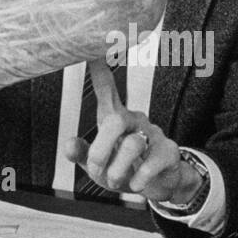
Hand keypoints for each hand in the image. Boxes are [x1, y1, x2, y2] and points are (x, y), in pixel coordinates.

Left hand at [61, 60, 202, 204]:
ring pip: (131, 145)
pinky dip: (137, 179)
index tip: (93, 51)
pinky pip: (150, 164)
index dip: (99, 71)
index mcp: (116, 119)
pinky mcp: (169, 151)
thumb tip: (68, 145)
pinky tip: (135, 184)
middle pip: (115, 121)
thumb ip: (82, 154)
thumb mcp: (98, 165)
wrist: (159, 186)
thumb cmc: (125, 169)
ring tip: (116, 181)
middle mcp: (135, 120)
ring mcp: (154, 134)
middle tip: (96, 169)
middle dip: (100, 150)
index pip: (107, 89)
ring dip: (118, 170)